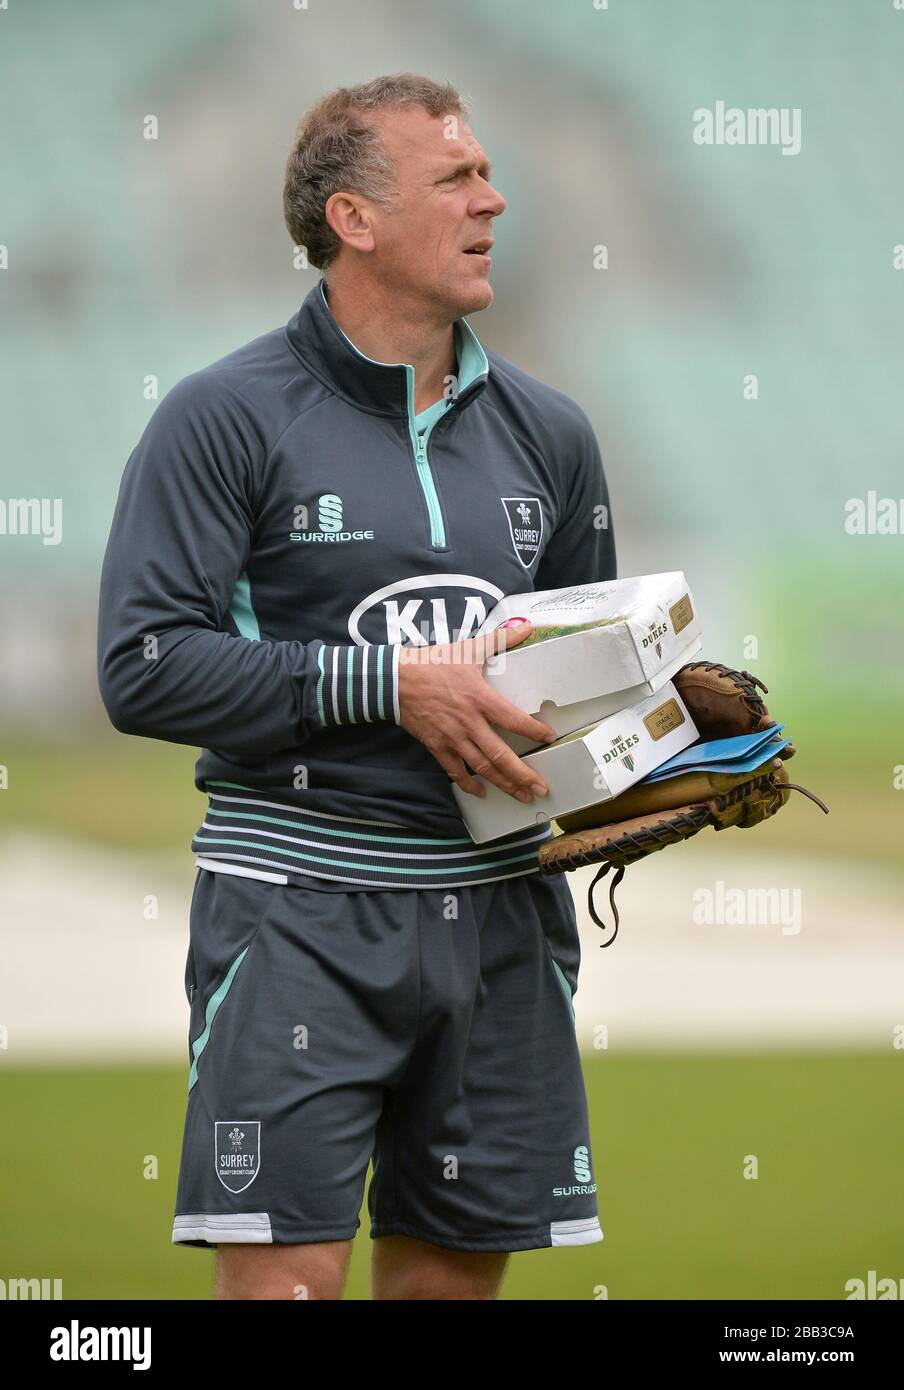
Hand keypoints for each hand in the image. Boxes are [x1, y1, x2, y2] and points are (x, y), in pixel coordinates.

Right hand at [397, 620, 556, 800]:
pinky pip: (455, 771)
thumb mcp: (468, 649)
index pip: (514, 720)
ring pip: (482, 767)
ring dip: (503, 784)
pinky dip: (468, 784)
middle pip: (500, 755)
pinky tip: (481, 792)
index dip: (534, 731)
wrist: (395, 679)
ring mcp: (453, 738)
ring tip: (522, 795)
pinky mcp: (437, 746)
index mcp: (481, 699)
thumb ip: (499, 639)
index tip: (549, 739)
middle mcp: (470, 723)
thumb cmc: (433, 663)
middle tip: (541, 788)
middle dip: (522, 774)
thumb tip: (526, 625)